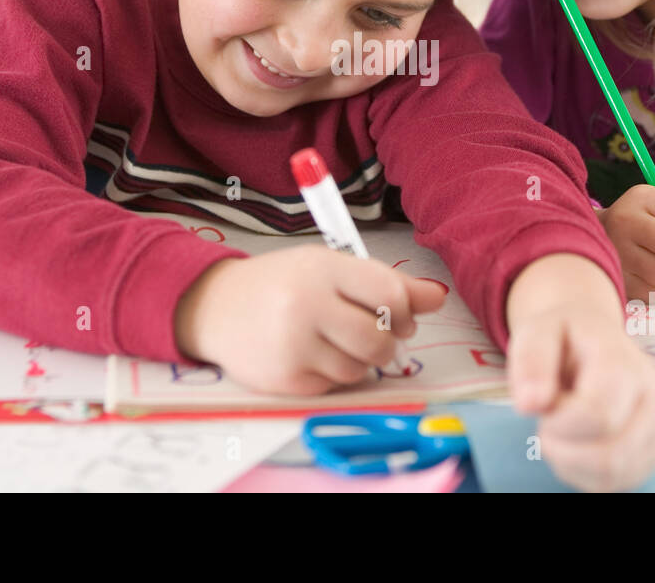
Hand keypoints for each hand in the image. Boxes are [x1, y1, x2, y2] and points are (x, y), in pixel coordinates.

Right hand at [174, 246, 446, 395]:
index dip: (406, 311)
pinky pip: (335, 385)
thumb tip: (438, 297)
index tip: (401, 316)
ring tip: (335, 340)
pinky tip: (313, 354)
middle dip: (387, 343)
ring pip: (360, 368)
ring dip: (360, 360)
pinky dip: (334, 374)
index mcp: (323, 268)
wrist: (217, 308)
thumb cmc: (283, 283)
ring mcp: (293, 345)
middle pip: (379, 340)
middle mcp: (306, 306)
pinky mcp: (285, 379)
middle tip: (374, 334)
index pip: (389, 295)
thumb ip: (386, 283)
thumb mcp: (331, 268)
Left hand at [505, 254, 654, 491]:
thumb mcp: (537, 331)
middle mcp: (652, 400)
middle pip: (610, 456)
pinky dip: (583, 474)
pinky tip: (574, 445)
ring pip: (613, 476)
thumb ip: (531, 361)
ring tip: (562, 430)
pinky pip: (614, 485)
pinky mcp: (650, 454)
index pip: (599, 416)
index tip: (542, 407)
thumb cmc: (562, 336)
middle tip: (547, 423)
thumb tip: (529, 405)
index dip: (559, 424)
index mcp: (625, 364)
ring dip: (570, 462)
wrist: (591, 335)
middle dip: (562, 449)